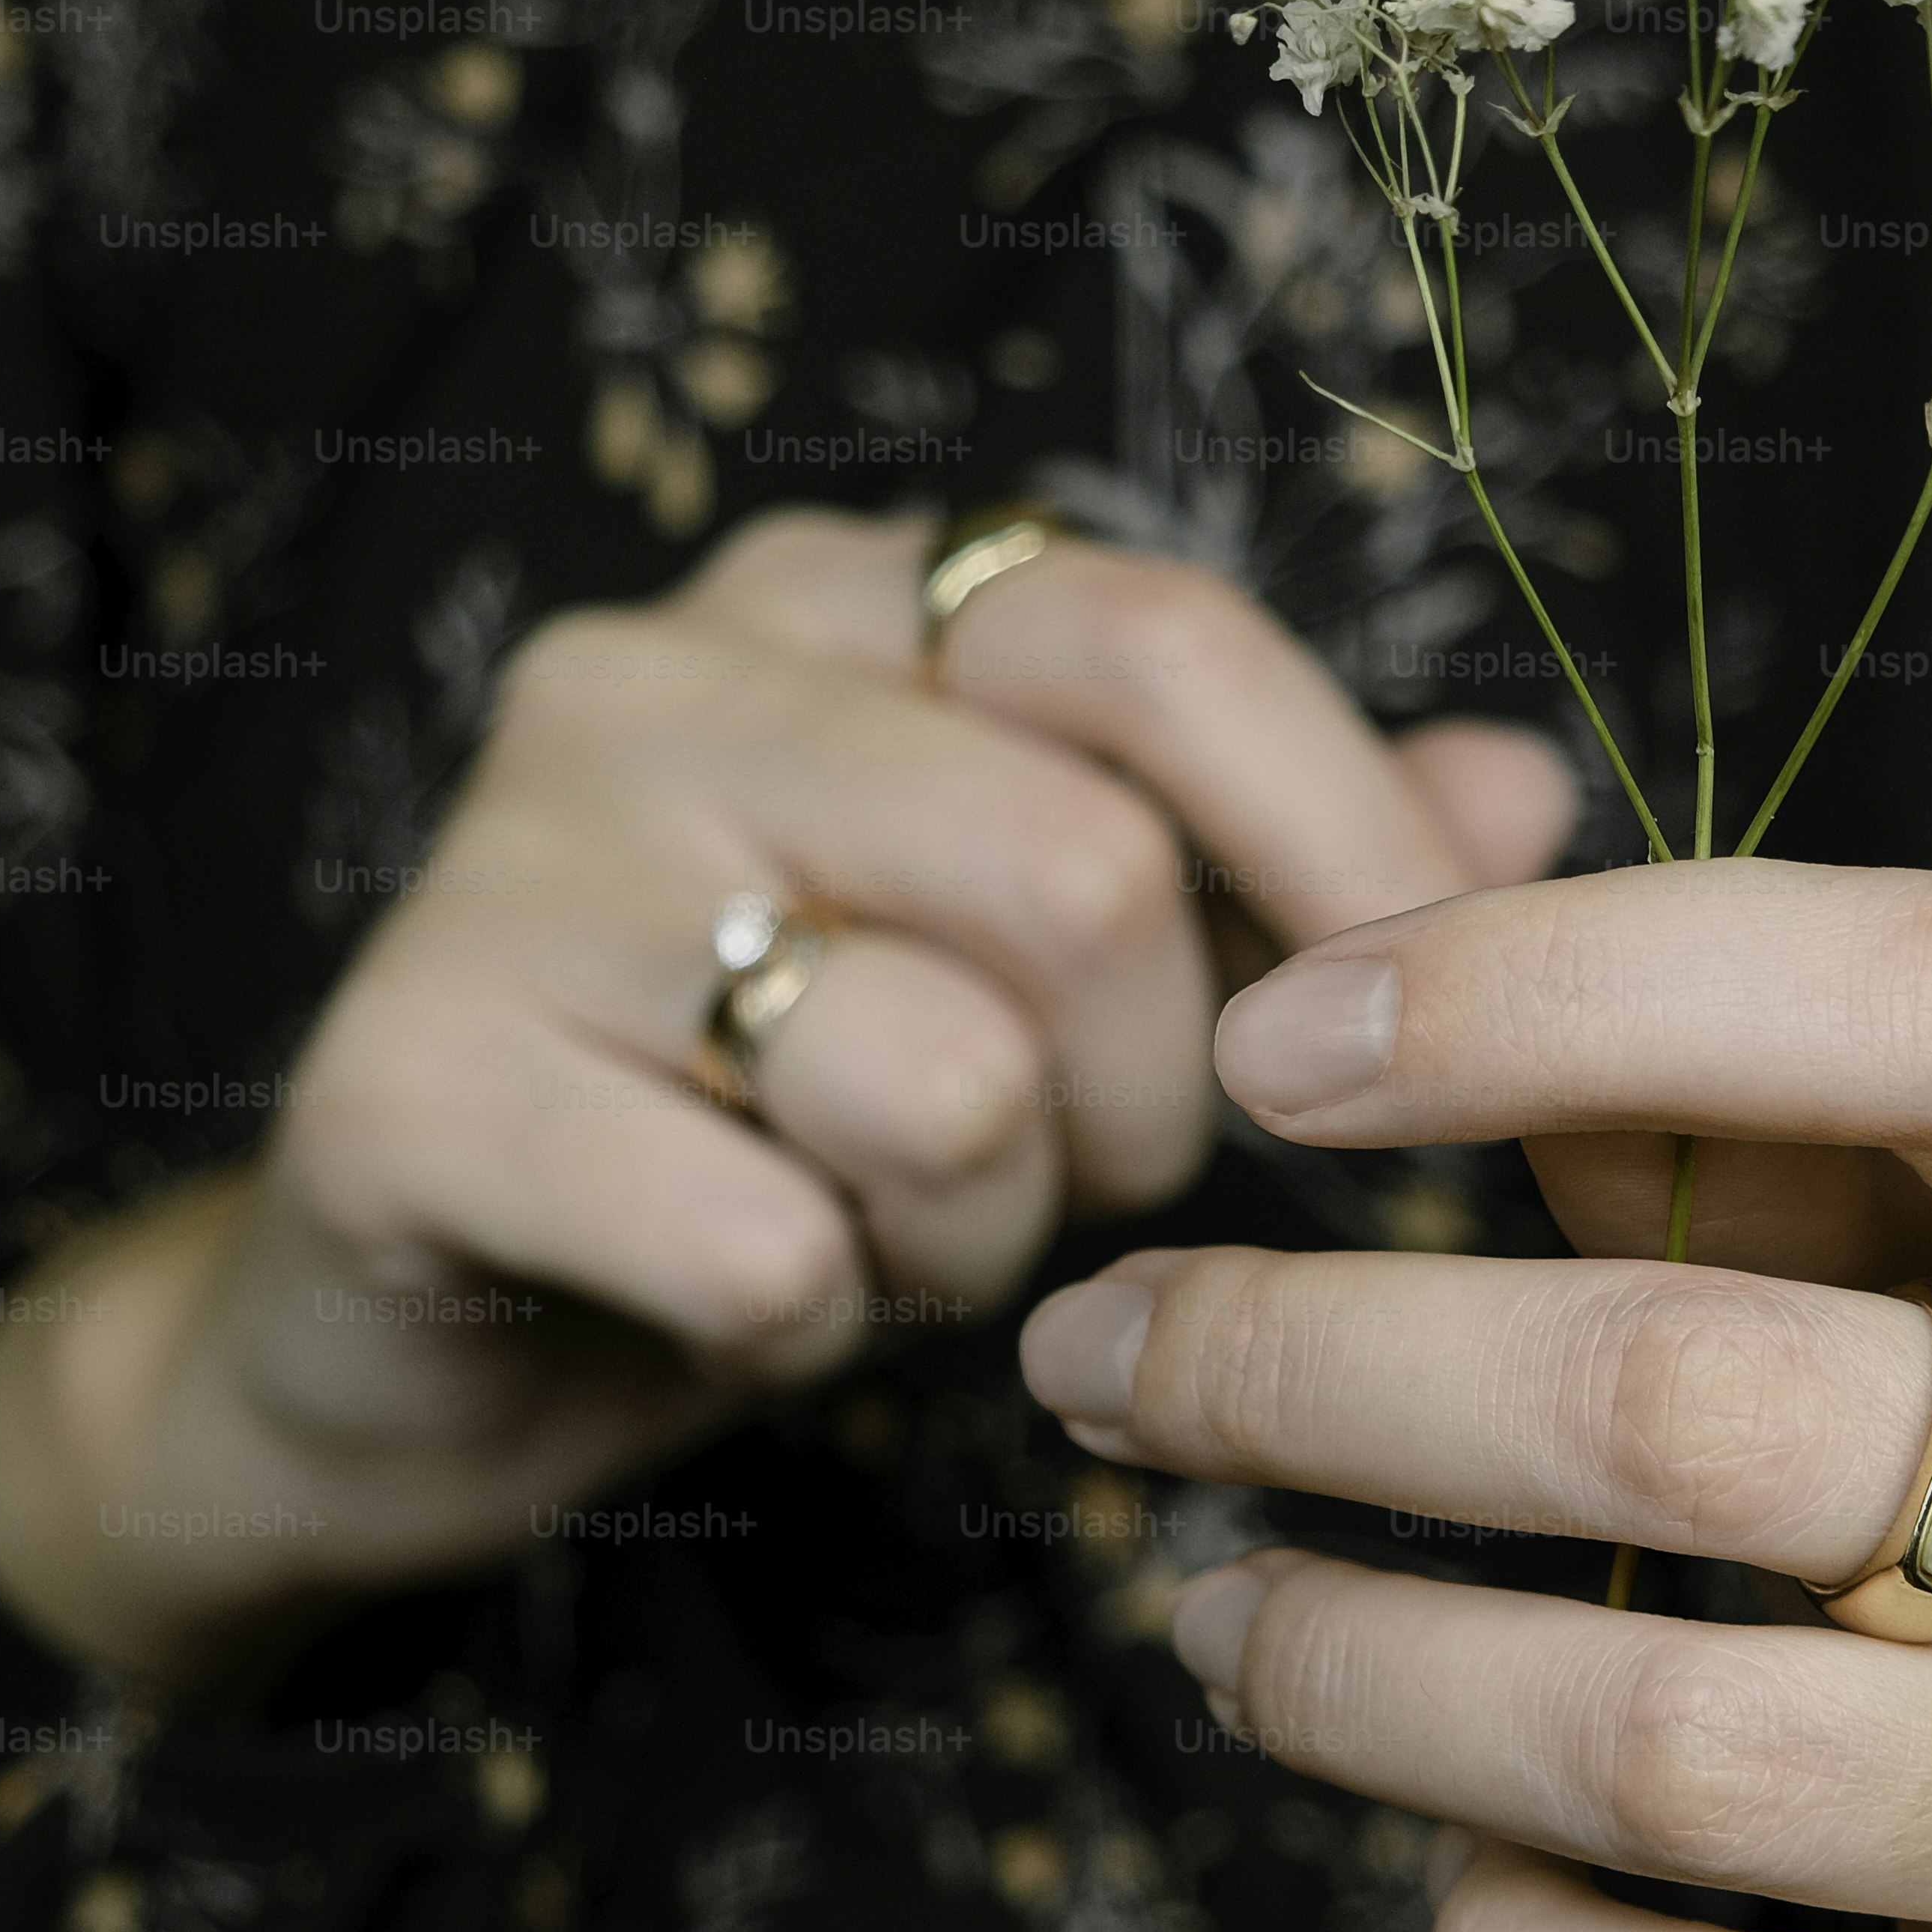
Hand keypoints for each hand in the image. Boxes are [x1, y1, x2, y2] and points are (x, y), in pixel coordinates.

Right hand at [0, 510, 1570, 1683]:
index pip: (1157, 642)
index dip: (1339, 849)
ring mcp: (503, 868)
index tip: (1412, 1033)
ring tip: (880, 1222)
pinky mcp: (402, 1089)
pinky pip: (764, 1243)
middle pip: (1081, 874)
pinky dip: (805, 1321)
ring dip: (972, 1225)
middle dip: (1139, 1091)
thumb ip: (1278, 857)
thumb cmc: (786, 1115)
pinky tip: (733, 1291)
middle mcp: (652, 676)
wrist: (428, 1329)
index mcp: (830, 603)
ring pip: (938, 1072)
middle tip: (1064, 1164)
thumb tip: (1529, 792)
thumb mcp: (1055, 967)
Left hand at [1014, 861, 1931, 1931]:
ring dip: (1358, 1675)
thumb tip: (1346, 1003)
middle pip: (1712, 1408)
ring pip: (1680, 1756)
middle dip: (1320, 1370)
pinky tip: (1446, 1872)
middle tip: (1106, 1358)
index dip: (1579, 981)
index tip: (1278, 1044)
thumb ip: (1722, 1109)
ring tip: (1213, 1614)